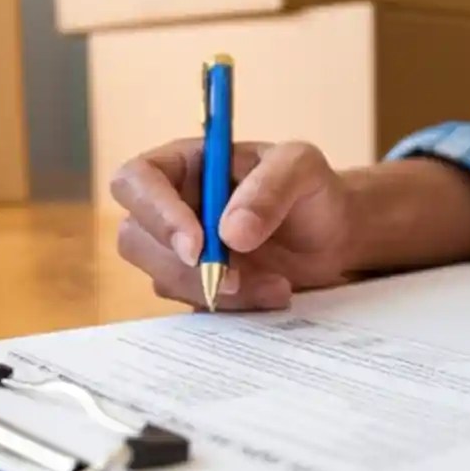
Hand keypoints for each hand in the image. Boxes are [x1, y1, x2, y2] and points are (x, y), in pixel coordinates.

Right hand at [110, 140, 355, 309]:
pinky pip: (194, 303)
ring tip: (276, 285)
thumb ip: (271, 187)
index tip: (197, 246)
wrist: (334, 235)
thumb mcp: (303, 168)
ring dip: (214, 290)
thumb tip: (230, 232)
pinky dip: (233, 306)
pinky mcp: (197, 284)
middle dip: (183, 266)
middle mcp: (171, 206)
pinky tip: (273, 293)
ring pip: (163, 278)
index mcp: (183, 164)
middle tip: (236, 278)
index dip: (155, 214)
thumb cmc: (312, 189)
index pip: (136, 181)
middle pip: (135, 238)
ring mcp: (180, 250)